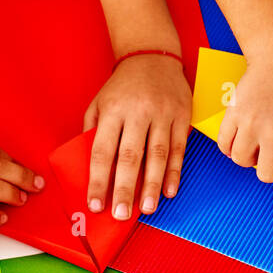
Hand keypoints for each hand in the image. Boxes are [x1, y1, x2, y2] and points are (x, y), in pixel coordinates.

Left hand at [84, 54, 191, 219]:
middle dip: (125, 188)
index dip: (98, 179)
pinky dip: (175, 171)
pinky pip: (179, 147)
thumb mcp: (98, 103)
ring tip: (148, 208)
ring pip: (158, 154)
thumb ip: (93, 132)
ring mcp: (163, 114)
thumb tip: (91, 168)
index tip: (95, 203)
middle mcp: (138, 112)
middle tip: (121, 214)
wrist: (153, 57)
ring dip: (153, 184)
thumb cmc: (122, 86)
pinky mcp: (182, 115)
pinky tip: (170, 189)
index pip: (102, 150)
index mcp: (113, 110)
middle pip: (130, 156)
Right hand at [217, 46, 272, 183]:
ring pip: (241, 161)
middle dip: (267, 167)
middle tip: (269, 154)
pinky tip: (239, 137)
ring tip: (254, 142)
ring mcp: (253, 125)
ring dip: (247, 155)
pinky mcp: (234, 114)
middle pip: (265, 175)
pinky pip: (224, 145)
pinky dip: (229, 145)